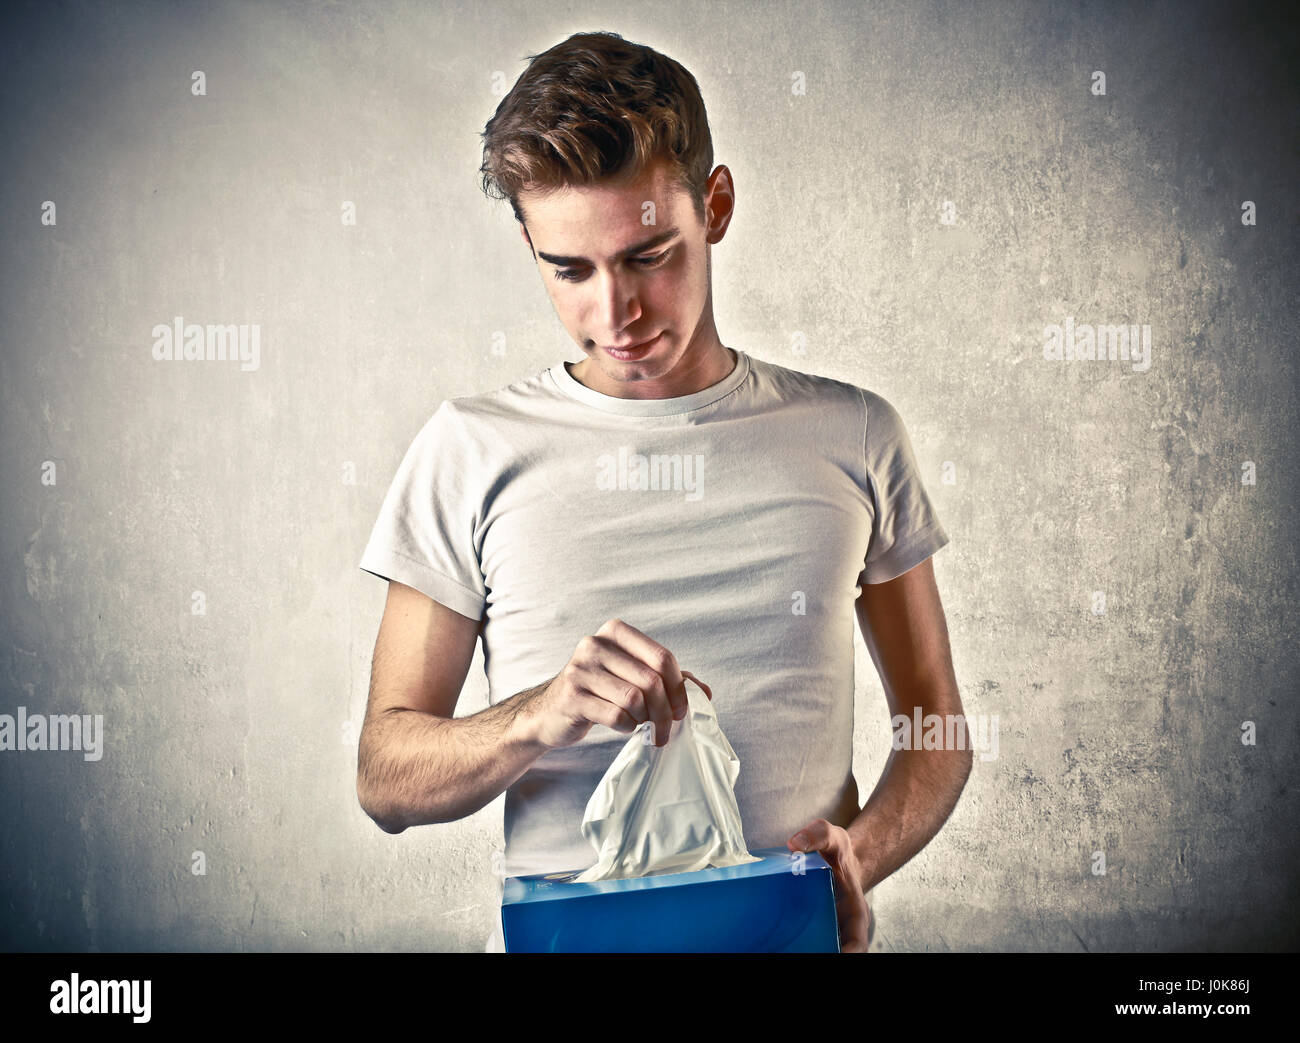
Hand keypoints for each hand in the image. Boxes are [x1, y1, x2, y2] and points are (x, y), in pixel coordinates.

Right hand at [521, 619, 710, 750]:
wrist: (551, 712)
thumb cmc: (600, 692)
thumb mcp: (633, 677)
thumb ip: (670, 679)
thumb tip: (705, 692)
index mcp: (615, 632)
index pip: (662, 657)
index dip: (679, 688)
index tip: (681, 710)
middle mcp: (595, 644)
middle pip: (651, 680)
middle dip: (665, 711)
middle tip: (667, 728)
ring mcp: (580, 669)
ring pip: (634, 699)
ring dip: (645, 719)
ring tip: (641, 724)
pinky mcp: (572, 696)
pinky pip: (616, 716)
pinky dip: (626, 726)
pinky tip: (621, 725)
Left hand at [788, 819, 872, 952]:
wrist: (834, 854)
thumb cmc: (837, 851)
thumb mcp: (832, 837)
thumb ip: (817, 835)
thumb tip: (794, 844)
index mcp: (855, 913)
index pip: (857, 943)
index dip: (849, 954)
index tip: (835, 954)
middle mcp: (842, 925)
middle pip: (837, 951)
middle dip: (821, 952)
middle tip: (795, 950)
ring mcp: (827, 927)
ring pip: (820, 947)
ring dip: (804, 948)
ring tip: (779, 947)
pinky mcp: (810, 925)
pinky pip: (804, 939)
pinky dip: (793, 943)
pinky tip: (772, 942)